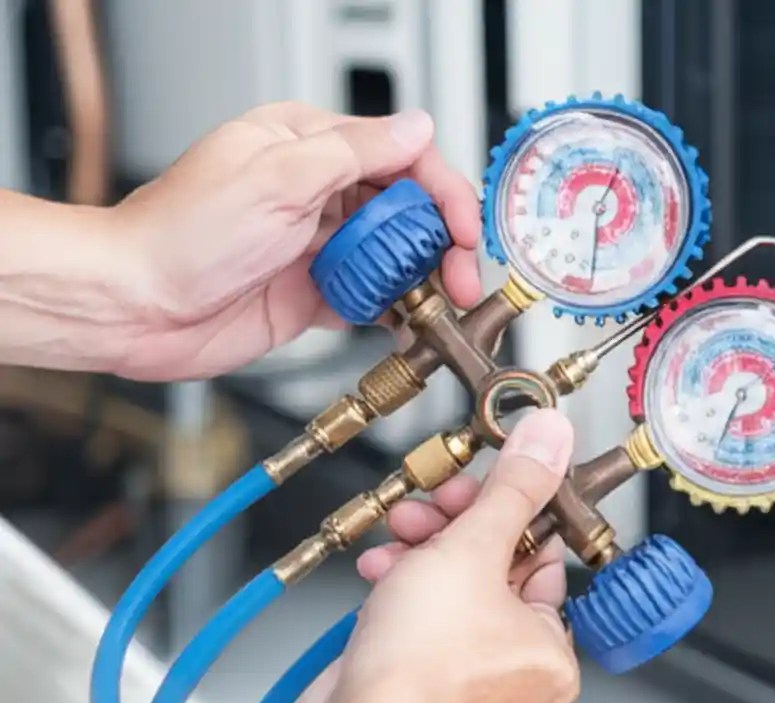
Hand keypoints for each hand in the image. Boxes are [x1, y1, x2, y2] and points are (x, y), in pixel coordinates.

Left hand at [109, 102, 482, 379]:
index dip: (442, 192)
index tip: (463, 229)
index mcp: (308, 146)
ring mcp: (317, 244)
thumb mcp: (277, 178)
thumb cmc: (180, 235)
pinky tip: (407, 324)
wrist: (133, 307)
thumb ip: (355, 152)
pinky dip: (394, 312)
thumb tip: (414, 127)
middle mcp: (317, 191)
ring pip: (394, 256)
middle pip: (407, 210)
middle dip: (444, 243)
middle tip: (460, 277)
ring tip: (440, 304)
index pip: (401, 156)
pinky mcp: (312, 292)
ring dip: (424, 280)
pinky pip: (370, 298)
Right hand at [295, 410, 579, 702]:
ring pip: (451, 583)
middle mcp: (513, 663)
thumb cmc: (416, 672)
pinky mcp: (418, 669)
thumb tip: (550, 440)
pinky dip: (401, 582)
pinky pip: (420, 611)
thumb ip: (511, 491)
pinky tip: (381, 567)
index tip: (486, 474)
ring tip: (402, 532)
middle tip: (436, 502)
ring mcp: (464, 668)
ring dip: (422, 546)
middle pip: (493, 562)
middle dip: (455, 523)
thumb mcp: (471, 551)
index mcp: (548, 645)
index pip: (543, 549)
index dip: (510, 503)